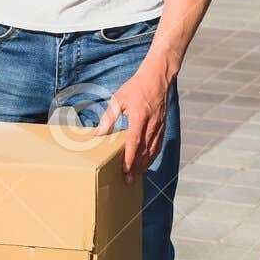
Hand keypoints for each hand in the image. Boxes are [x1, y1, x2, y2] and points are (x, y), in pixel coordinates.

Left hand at [96, 62, 171, 184]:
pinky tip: (146, 163)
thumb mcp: (118, 99)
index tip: (124, 169)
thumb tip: (97, 132)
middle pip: (144, 151)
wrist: (158, 78)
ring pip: (152, 151)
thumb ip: (108, 117)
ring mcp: (159, 126)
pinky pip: (158, 145)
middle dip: (136, 167)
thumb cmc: (136, 87)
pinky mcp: (163, 126)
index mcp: (139, 116)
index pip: (134, 142)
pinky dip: (152, 157)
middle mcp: (151, 124)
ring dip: (144, 165)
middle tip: (128, 180)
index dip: (129, 157)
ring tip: (136, 176)